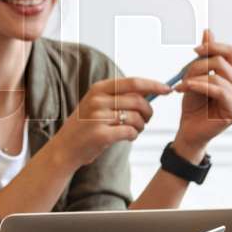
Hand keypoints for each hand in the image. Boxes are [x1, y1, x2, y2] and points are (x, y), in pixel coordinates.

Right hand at [48, 75, 172, 168]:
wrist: (64, 148)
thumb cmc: (86, 126)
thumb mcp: (97, 104)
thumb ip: (120, 96)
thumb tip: (151, 92)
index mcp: (99, 89)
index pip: (133, 82)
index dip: (153, 85)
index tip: (167, 89)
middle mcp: (98, 100)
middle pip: (138, 101)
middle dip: (148, 112)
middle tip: (146, 120)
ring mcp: (98, 117)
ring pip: (136, 118)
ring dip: (141, 126)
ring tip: (134, 130)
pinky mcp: (101, 135)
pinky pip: (130, 132)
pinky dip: (134, 135)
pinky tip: (128, 137)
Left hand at [174, 29, 231, 155]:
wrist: (188, 130)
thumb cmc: (193, 105)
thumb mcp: (195, 76)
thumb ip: (204, 56)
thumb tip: (208, 31)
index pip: (230, 52)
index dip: (213, 46)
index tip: (194, 50)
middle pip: (223, 61)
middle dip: (198, 64)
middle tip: (182, 75)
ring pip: (218, 77)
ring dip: (194, 78)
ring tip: (181, 86)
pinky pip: (218, 91)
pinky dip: (199, 86)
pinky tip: (185, 89)